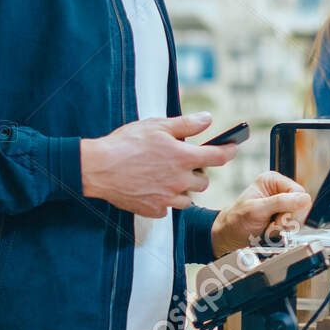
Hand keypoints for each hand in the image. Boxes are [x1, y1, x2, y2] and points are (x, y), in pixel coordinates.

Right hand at [81, 113, 234, 217]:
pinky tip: (153, 188)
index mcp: (183, 158)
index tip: (233, 148)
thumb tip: (207, 119)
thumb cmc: (125, 144)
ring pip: (188, 198)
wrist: (97, 168)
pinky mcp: (153, 210)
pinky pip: (168, 208)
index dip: (229, 151)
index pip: (218, 157)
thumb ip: (186, 124)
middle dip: (198, 172)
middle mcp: (179, 181)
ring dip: (184, 188)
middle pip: (203, 181)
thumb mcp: (157, 126)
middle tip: (183, 162)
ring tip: (168, 176)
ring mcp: (167, 198)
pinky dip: (165, 199)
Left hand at [211, 170, 312, 257]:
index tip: (279, 218)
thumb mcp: (257, 210)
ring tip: (268, 227)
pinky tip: (271, 230)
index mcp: (273, 180)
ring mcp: (281, 204)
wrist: (229, 235)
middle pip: (300, 205)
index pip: (298, 191)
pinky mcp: (282, 216)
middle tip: (272, 224)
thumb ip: (281, 202)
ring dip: (284, 227)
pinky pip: (292, 225)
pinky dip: (282, 231)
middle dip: (287, 219)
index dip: (292, 207)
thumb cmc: (236, 221)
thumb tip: (303, 199)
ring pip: (297, 217)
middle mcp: (279, 190)